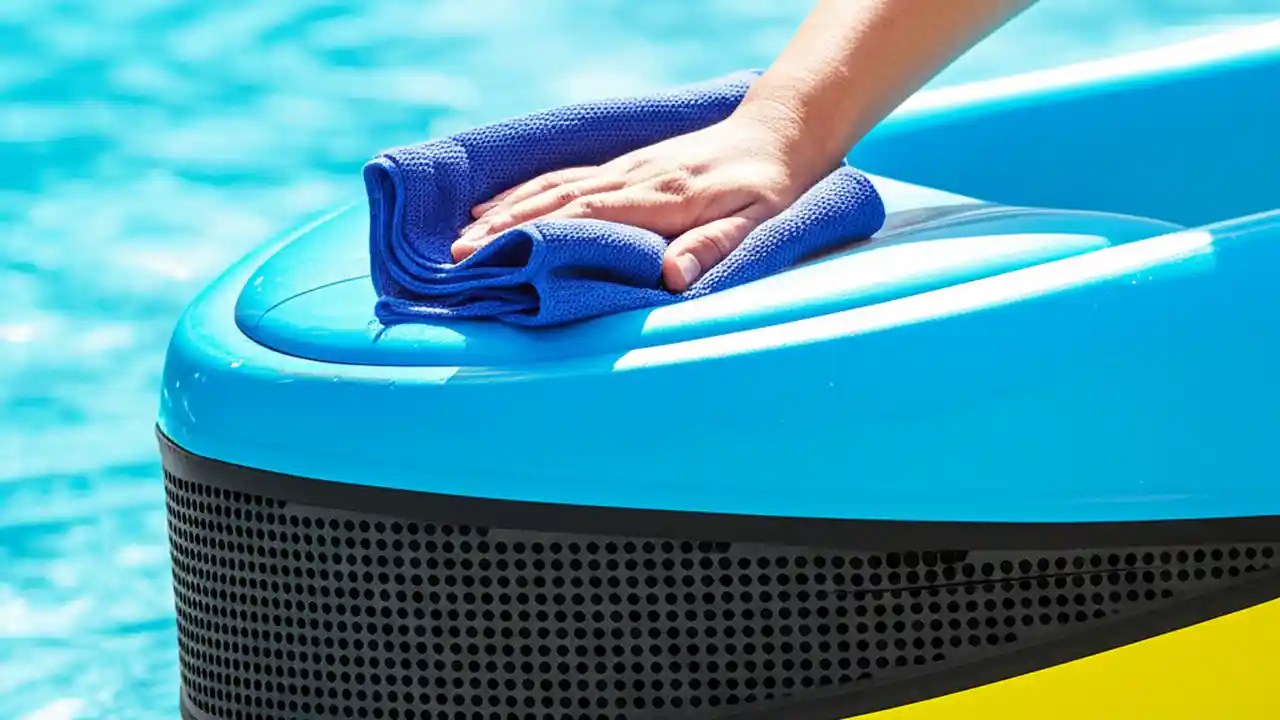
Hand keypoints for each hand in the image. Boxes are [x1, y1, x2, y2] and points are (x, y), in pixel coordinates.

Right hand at [453, 110, 835, 291]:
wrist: (779, 131)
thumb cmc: (771, 186)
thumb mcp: (758, 221)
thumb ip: (714, 246)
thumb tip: (671, 277)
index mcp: (663, 197)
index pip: (587, 215)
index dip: (536, 233)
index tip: (492, 252)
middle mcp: (636, 178)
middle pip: (558, 200)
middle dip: (505, 226)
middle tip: (458, 253)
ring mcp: (628, 168)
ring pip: (557, 185)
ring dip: (509, 208)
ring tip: (464, 233)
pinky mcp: (628, 166)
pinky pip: (570, 175)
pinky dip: (531, 189)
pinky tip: (502, 202)